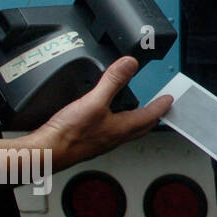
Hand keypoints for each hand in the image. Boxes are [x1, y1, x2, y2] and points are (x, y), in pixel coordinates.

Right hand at [29, 57, 170, 171]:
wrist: (46, 153)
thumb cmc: (69, 134)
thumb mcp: (94, 101)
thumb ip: (112, 81)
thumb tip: (129, 64)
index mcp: (122, 128)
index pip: (150, 116)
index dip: (161, 105)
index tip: (169, 99)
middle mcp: (115, 137)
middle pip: (141, 127)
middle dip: (153, 116)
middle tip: (160, 109)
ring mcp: (102, 142)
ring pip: (126, 131)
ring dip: (135, 121)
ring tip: (137, 113)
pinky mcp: (88, 143)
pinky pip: (110, 133)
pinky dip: (116, 124)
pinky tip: (106, 120)